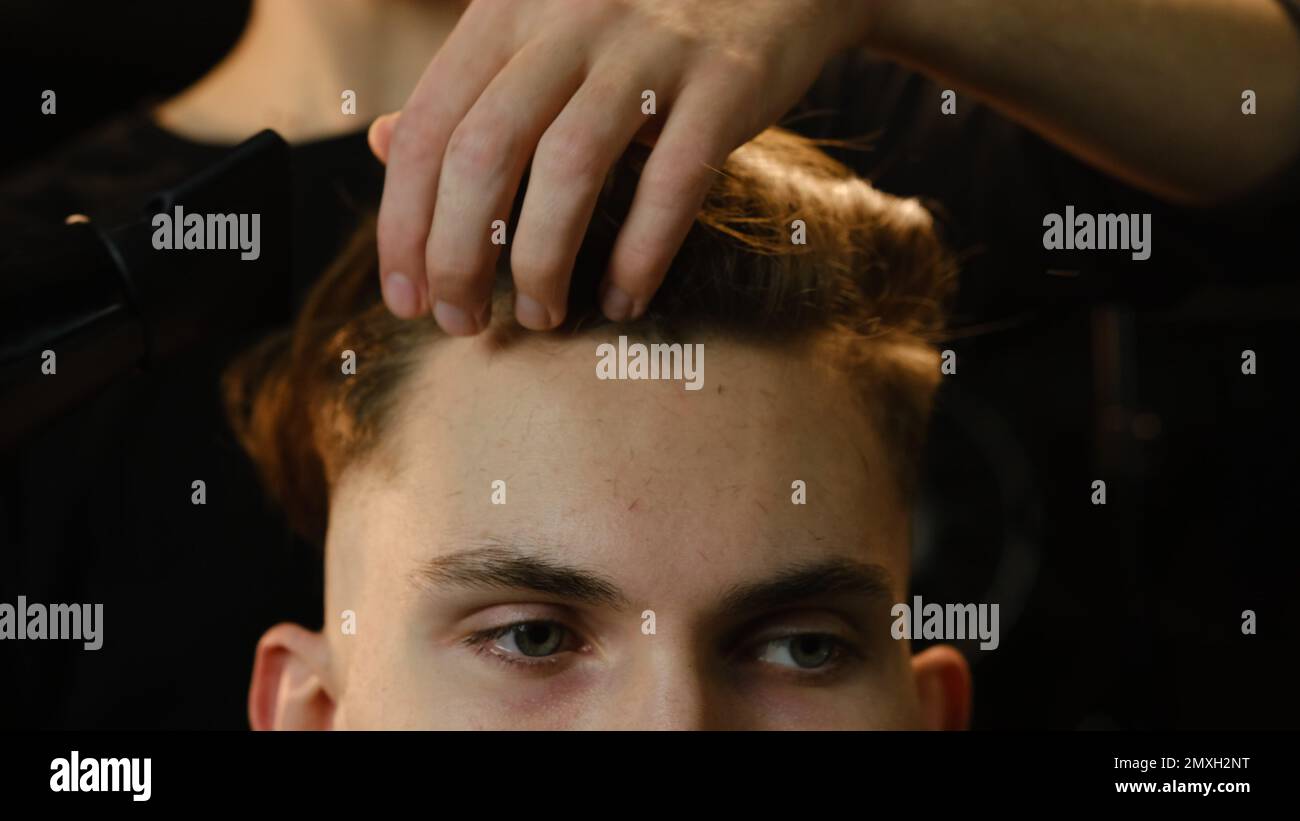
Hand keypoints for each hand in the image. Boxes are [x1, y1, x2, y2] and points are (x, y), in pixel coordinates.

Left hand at [369, 0, 871, 333]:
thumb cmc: (640, 19)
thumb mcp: (541, 34)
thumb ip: (468, 90)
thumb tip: (381, 144)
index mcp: (508, 9)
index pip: (428, 127)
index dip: (403, 224)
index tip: (405, 298)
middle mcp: (568, 18)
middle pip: (483, 152)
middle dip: (458, 256)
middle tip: (462, 321)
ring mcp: (648, 47)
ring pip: (568, 168)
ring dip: (543, 262)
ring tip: (541, 316)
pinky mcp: (723, 82)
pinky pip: (671, 183)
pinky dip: (640, 255)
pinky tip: (623, 300)